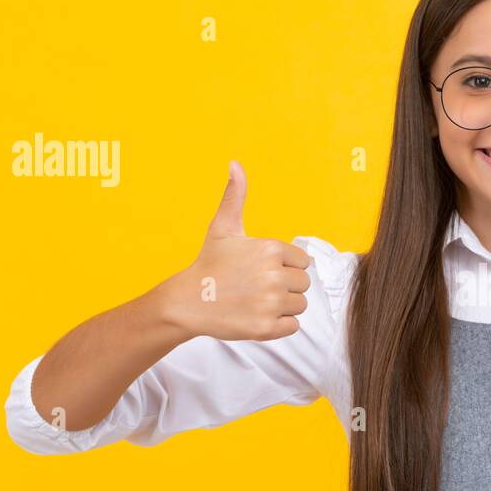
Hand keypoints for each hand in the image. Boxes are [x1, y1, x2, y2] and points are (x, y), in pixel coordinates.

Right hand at [158, 161, 312, 340]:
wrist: (187, 301)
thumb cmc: (209, 263)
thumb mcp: (222, 227)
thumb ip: (235, 196)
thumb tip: (235, 163)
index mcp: (270, 249)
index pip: (302, 262)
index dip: (285, 266)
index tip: (260, 270)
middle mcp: (273, 276)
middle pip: (303, 284)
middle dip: (285, 286)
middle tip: (256, 287)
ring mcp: (270, 303)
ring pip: (299, 305)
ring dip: (283, 306)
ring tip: (256, 301)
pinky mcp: (266, 328)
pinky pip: (292, 326)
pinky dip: (279, 325)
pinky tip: (256, 315)